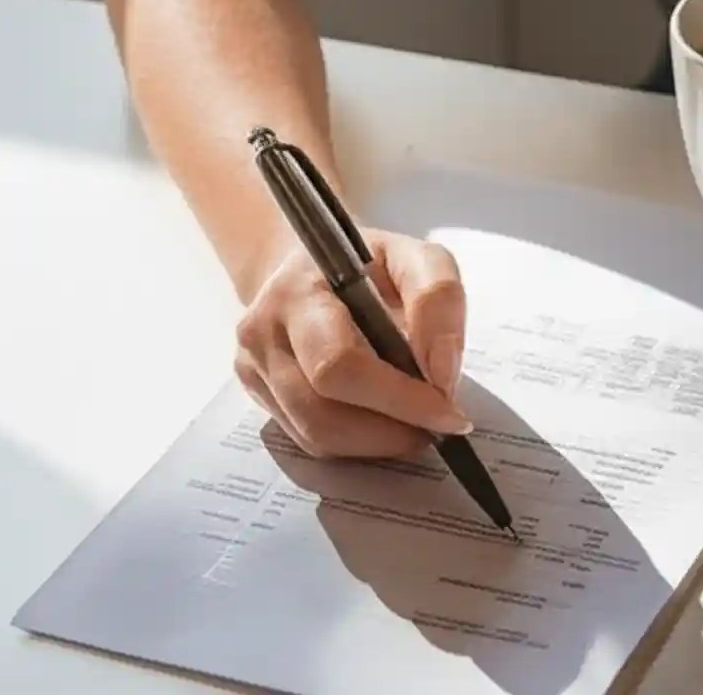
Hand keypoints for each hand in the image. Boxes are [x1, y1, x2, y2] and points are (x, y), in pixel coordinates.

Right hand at [234, 229, 471, 458]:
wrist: (310, 268)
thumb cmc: (370, 264)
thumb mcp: (415, 257)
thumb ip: (437, 299)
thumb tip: (442, 373)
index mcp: (298, 291)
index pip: (340, 364)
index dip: (399, 399)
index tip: (449, 415)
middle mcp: (263, 332)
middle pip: (322, 411)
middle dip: (391, 430)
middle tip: (438, 429)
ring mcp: (253, 368)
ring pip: (316, 435)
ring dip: (378, 443)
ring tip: (418, 428)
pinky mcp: (257, 395)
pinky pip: (309, 440)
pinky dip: (357, 444)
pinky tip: (386, 424)